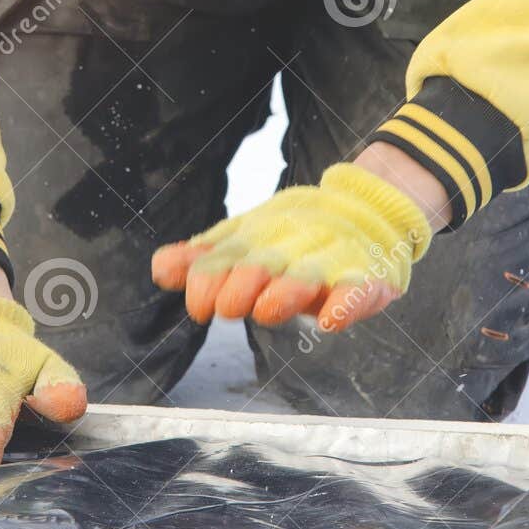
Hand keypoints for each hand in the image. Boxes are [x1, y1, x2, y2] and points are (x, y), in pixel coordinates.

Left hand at [151, 161, 434, 331]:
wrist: (368, 209)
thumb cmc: (294, 236)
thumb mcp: (245, 240)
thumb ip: (205, 259)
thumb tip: (161, 270)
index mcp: (259, 239)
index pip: (226, 255)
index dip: (208, 279)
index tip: (199, 308)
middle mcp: (291, 246)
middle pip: (265, 262)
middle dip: (243, 282)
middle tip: (228, 309)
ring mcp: (330, 260)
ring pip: (308, 275)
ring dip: (288, 291)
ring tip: (269, 309)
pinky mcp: (367, 275)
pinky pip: (358, 289)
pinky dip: (346, 303)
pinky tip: (331, 319)